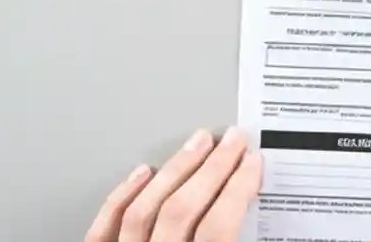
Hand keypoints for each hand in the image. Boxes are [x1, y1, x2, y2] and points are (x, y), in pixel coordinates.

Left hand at [85, 128, 262, 241]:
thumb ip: (236, 240)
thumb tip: (265, 224)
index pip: (218, 226)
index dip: (239, 189)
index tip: (252, 162)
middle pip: (182, 209)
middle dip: (213, 167)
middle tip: (232, 139)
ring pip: (144, 209)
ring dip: (175, 170)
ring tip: (196, 143)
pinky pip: (105, 226)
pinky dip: (123, 196)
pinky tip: (141, 173)